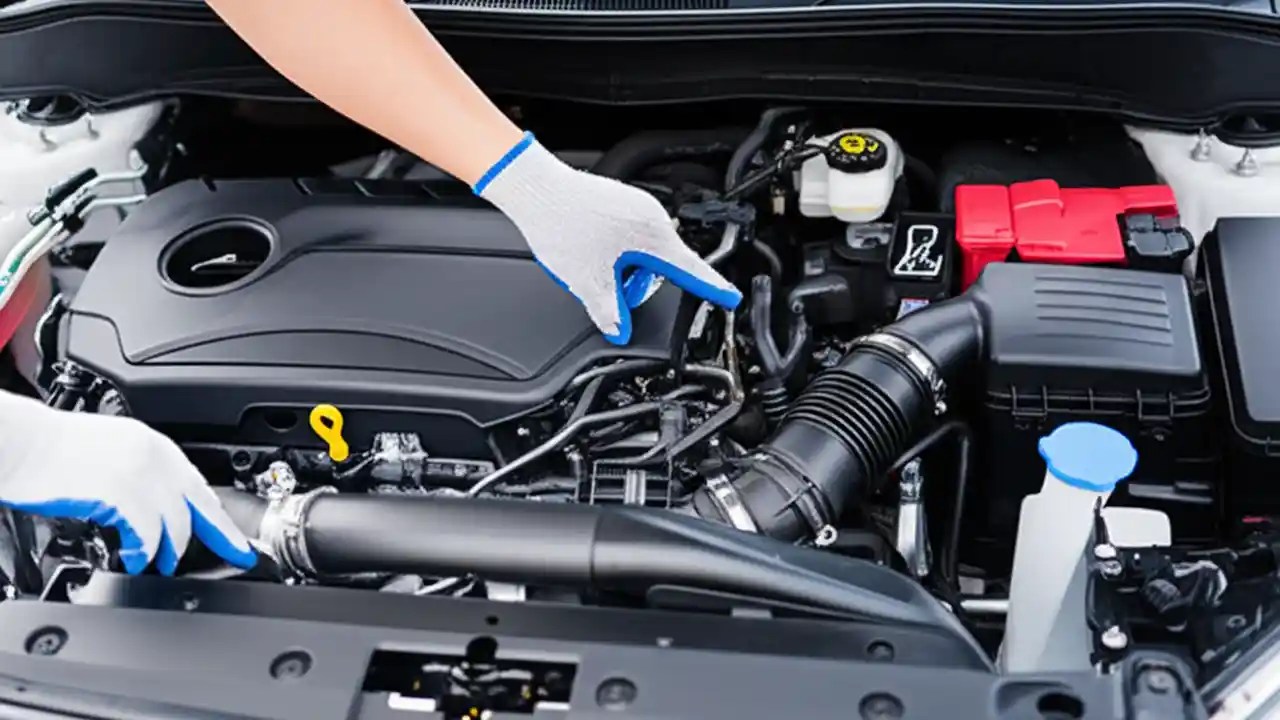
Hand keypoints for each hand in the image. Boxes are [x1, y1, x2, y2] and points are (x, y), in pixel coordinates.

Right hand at [0, 392, 255, 574]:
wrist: (19, 443)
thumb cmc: (51, 450)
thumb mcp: (111, 451)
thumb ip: (142, 472)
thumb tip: (159, 504)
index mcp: (153, 445)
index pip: (199, 485)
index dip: (218, 514)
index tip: (234, 534)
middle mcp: (153, 457)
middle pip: (201, 505)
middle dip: (221, 536)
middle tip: (234, 556)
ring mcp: (139, 475)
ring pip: (176, 525)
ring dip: (169, 552)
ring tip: (159, 563)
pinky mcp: (119, 495)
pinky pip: (147, 534)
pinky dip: (145, 554)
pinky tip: (138, 561)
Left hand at [476, 133, 741, 344]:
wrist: (533, 187)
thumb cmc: (562, 222)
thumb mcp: (588, 281)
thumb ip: (609, 311)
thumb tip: (618, 329)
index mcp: (654, 236)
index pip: (691, 271)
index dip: (712, 289)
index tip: (730, 297)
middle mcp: (651, 218)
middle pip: (657, 267)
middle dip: (633, 283)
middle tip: (603, 287)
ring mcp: (635, 208)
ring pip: (638, 254)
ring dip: (619, 268)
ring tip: (587, 263)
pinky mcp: (618, 204)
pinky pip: (625, 238)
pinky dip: (609, 252)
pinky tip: (585, 248)